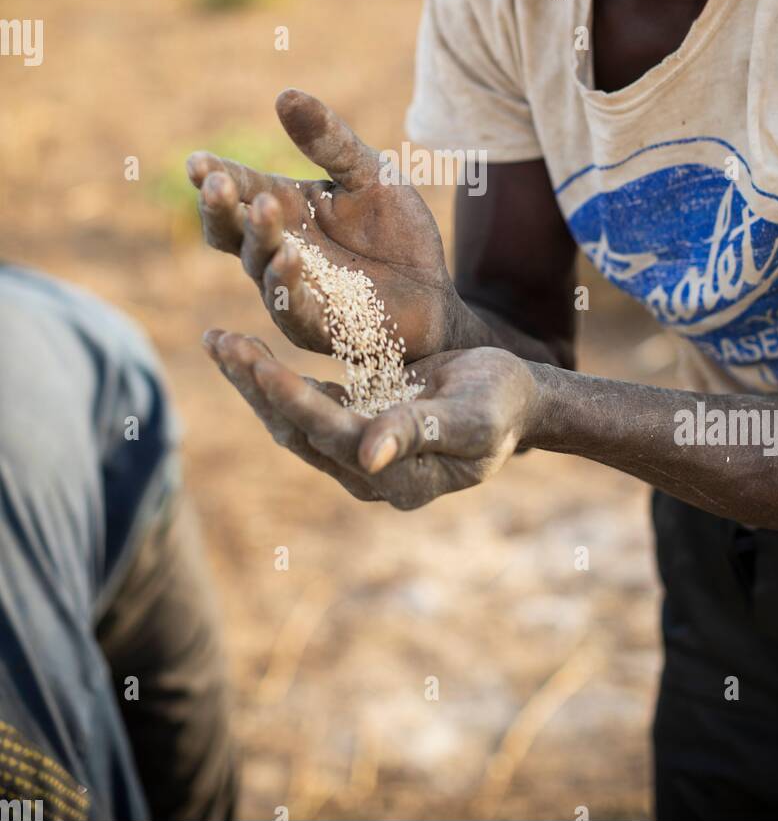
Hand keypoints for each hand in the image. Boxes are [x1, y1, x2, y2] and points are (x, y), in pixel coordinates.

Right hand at [187, 90, 460, 361]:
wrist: (433, 289)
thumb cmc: (395, 231)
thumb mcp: (369, 174)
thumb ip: (330, 141)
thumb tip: (284, 94)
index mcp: (282, 207)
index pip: (237, 188)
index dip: (214, 175)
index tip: (198, 162)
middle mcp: (274, 248)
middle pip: (230, 230)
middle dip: (220, 207)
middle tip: (215, 183)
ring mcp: (289, 290)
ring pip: (258, 265)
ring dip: (258, 237)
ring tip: (264, 208)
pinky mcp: (316, 325)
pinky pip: (291, 307)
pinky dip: (286, 283)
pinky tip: (289, 256)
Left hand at [203, 332, 537, 509]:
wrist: (516, 401)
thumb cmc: (504, 406)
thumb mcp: (474, 419)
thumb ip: (423, 434)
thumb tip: (370, 457)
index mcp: (398, 479)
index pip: (332, 437)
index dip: (295, 402)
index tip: (260, 365)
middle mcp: (366, 473)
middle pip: (296, 431)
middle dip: (256, 386)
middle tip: (220, 343)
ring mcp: (355, 451)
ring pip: (290, 418)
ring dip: (253, 380)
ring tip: (218, 341)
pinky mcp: (351, 423)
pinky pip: (301, 402)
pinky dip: (271, 375)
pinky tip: (245, 349)